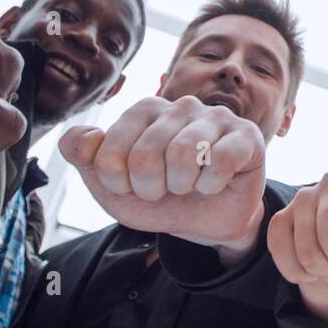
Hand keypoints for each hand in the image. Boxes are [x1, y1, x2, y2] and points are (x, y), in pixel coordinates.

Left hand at [60, 95, 267, 245]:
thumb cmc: (160, 198)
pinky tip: (215, 182)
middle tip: (165, 189)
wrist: (205, 223)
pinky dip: (211, 184)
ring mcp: (216, 117)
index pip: (109, 152)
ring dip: (182, 187)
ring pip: (183, 154)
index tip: (133, 186)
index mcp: (145, 110)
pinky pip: (221, 159)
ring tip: (189, 186)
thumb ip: (86, 157)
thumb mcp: (114, 187)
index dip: (118, 184)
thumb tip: (81, 137)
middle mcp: (180, 105)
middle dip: (151, 188)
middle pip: (146, 155)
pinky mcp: (246, 135)